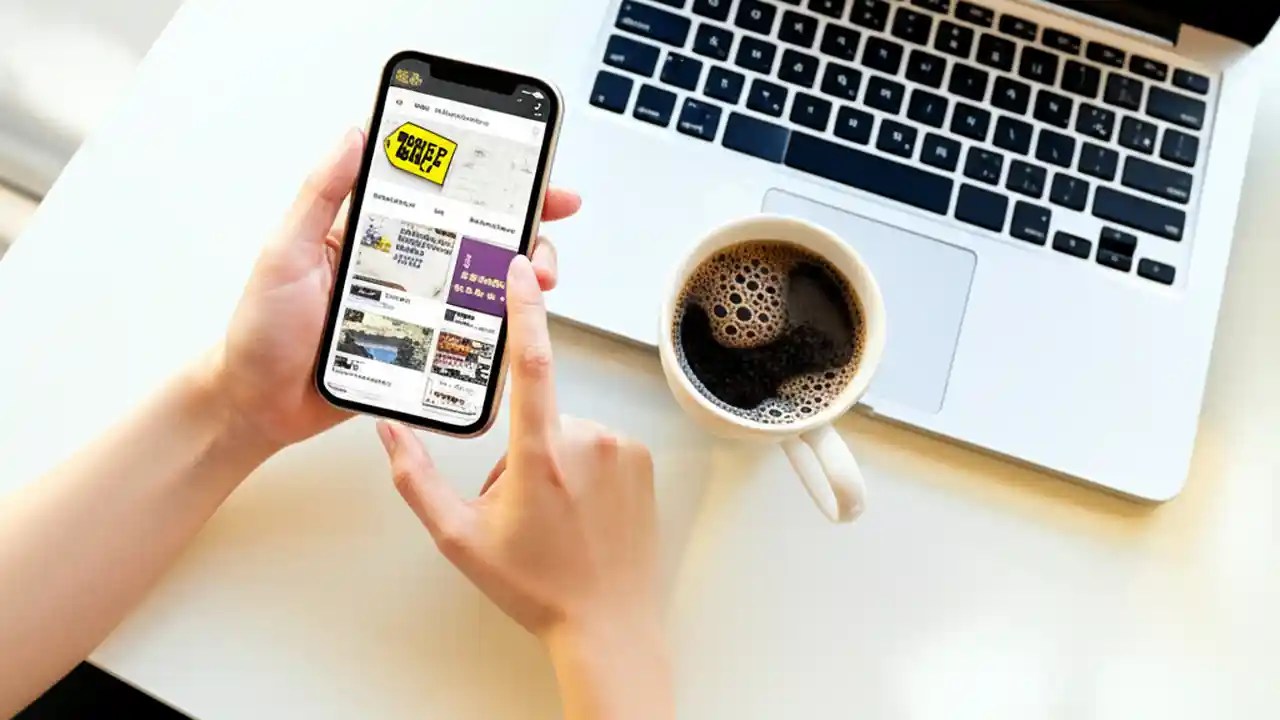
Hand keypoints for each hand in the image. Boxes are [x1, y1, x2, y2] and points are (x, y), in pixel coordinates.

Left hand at [216, 128, 581, 448]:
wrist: (257, 407)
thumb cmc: (261, 331)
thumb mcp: (287, 252)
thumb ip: (321, 195)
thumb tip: (355, 135)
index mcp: (375, 235)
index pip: (443, 198)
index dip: (494, 185)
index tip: (535, 179)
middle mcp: (403, 269)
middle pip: (480, 244)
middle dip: (525, 240)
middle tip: (541, 252)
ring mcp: (417, 312)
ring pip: (483, 292)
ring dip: (518, 291)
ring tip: (533, 293)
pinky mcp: (421, 354)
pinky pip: (466, 341)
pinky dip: (497, 339)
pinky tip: (513, 335)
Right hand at [376, 255, 660, 636]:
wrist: (608, 623)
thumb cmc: (537, 586)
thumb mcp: (459, 538)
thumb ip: (415, 479)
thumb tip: (390, 431)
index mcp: (540, 455)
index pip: (530, 364)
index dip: (525, 308)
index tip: (521, 267)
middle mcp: (587, 442)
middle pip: (537, 417)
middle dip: (520, 453)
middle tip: (523, 509)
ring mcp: (621, 450)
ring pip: (568, 434)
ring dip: (553, 463)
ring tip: (556, 518)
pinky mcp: (643, 460)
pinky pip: (598, 447)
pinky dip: (584, 471)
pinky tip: (583, 514)